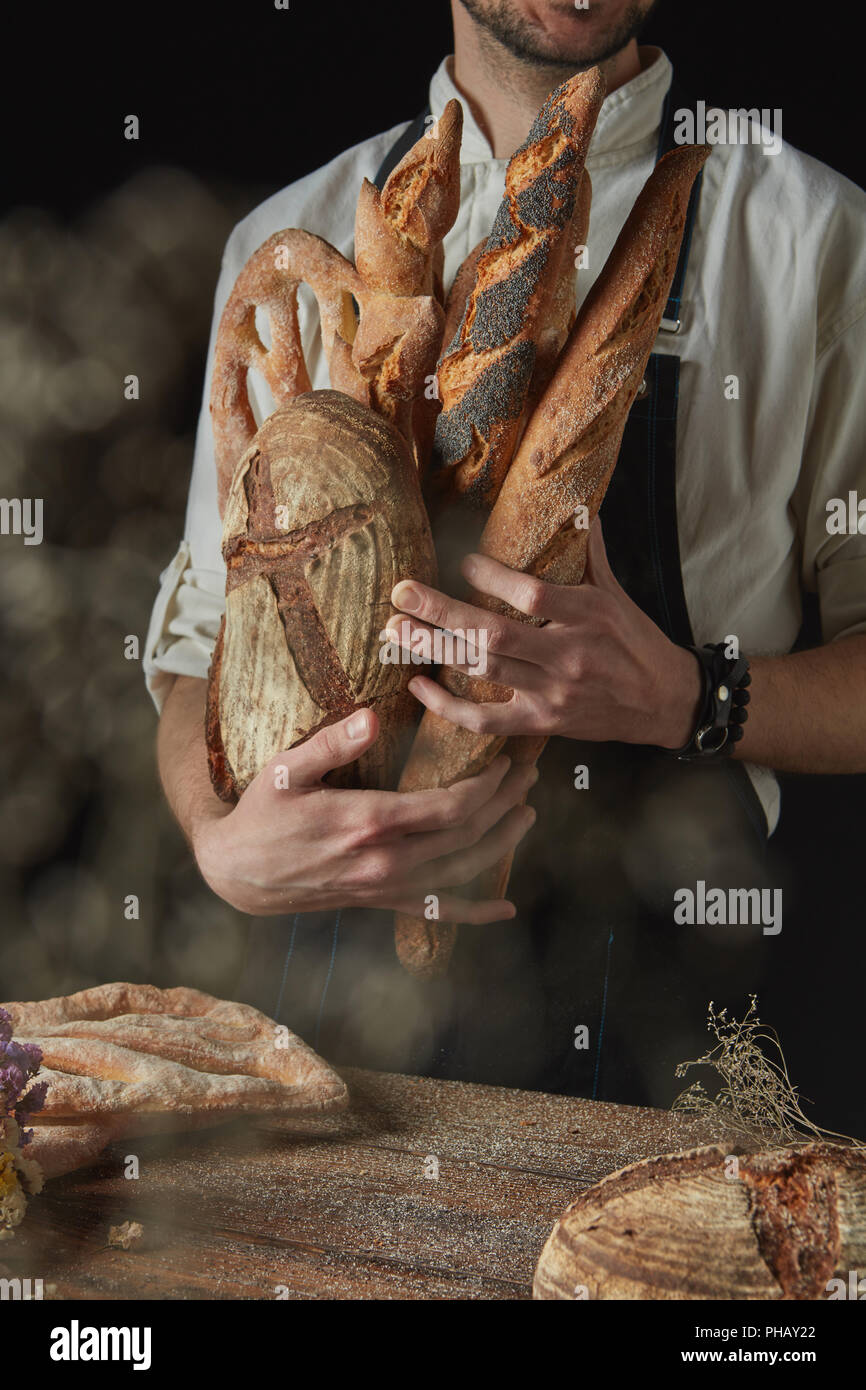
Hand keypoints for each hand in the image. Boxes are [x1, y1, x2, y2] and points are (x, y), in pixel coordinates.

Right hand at [192, 708, 536, 919]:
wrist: (238, 873)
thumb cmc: (261, 813)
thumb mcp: (285, 770)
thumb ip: (331, 743)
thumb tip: (371, 717)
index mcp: (368, 822)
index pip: (448, 806)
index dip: (486, 785)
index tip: (502, 761)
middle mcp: (385, 860)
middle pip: (466, 835)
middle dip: (503, 805)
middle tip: (528, 776)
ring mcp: (386, 887)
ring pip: (462, 870)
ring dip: (502, 844)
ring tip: (528, 816)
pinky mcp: (381, 902)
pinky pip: (436, 911)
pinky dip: (475, 912)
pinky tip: (505, 910)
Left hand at [388, 518, 701, 748]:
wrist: (663, 702)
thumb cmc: (635, 642)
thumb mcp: (616, 593)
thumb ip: (589, 552)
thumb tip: (579, 505)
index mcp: (588, 616)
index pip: (533, 595)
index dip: (492, 579)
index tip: (461, 562)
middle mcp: (568, 656)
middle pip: (493, 635)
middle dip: (441, 612)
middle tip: (401, 593)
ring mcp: (552, 693)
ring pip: (483, 671)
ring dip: (434, 650)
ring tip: (396, 630)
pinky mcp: (542, 722)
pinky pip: (486, 721)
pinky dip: (448, 708)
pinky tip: (419, 687)